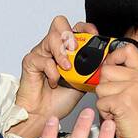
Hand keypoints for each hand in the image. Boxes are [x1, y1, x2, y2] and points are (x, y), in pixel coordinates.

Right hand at [9, 16, 96, 137]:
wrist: (45, 114)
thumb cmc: (61, 99)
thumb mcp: (84, 82)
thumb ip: (92, 69)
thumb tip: (106, 61)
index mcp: (68, 49)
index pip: (76, 27)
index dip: (86, 28)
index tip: (94, 37)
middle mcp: (54, 48)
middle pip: (60, 23)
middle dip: (70, 34)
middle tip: (75, 49)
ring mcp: (41, 53)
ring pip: (51, 38)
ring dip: (62, 53)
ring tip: (67, 68)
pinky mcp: (31, 62)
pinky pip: (42, 59)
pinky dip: (51, 71)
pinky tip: (54, 82)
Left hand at [93, 43, 137, 137]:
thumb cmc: (137, 128)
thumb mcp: (134, 97)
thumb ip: (122, 80)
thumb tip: (102, 69)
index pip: (126, 49)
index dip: (112, 57)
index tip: (109, 68)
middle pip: (106, 70)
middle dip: (104, 89)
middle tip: (117, 105)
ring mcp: (134, 88)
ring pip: (100, 87)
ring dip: (104, 103)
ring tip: (118, 114)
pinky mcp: (124, 101)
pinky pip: (100, 102)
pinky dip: (104, 114)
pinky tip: (117, 121)